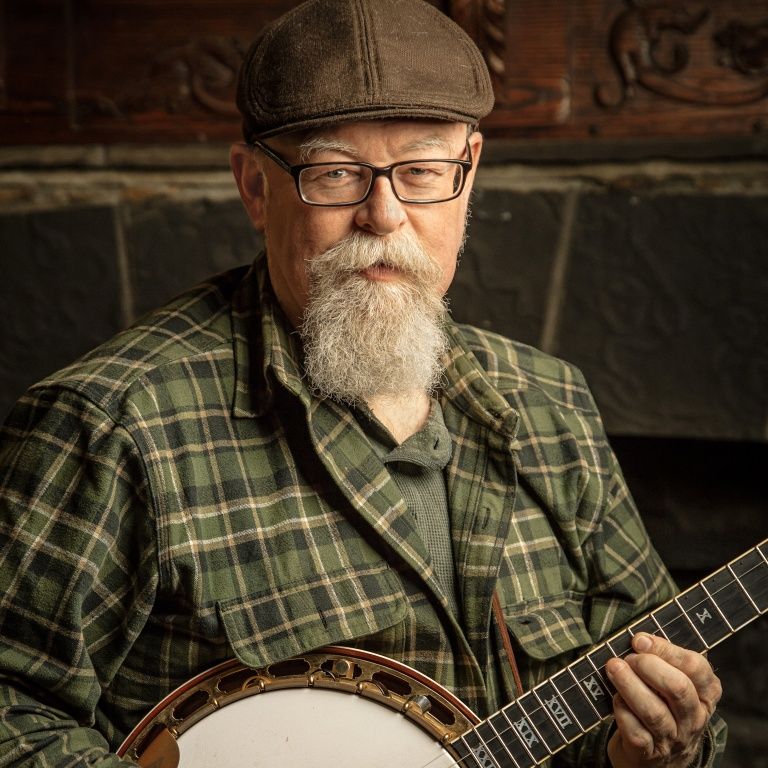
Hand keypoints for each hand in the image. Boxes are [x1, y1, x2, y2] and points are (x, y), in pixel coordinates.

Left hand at [604, 633, 721, 766]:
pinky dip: (622, 711)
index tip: (639, 640)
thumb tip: (639, 640)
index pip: (696, 667)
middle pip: (678, 688)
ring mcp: (673, 738)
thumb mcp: (671, 682)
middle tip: (628, 658)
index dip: (666, 649)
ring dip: (629, 685)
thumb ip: (662, 660)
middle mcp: (693, 718)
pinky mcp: (649, 754)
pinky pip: (636, 733)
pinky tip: (615, 697)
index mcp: (705, 694)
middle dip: (648, 666)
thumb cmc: (661, 705)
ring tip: (613, 668)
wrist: (657, 759)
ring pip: (655, 712)